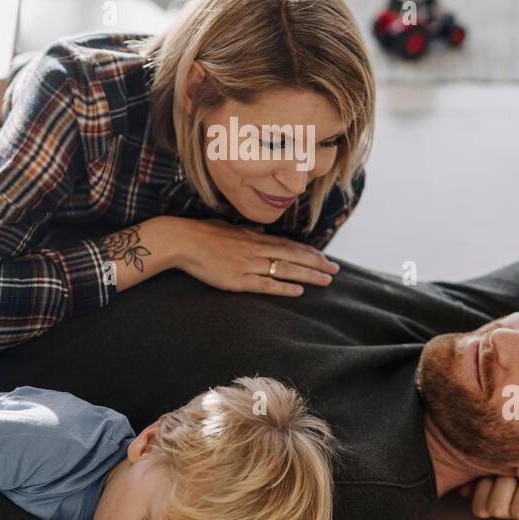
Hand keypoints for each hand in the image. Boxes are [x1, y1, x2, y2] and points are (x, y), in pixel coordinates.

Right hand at [177, 219, 339, 296]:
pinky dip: (284, 287)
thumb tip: (262, 230)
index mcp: (255, 237)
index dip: (309, 252)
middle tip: (336, 270)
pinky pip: (266, 284)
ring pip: (286, 269)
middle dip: (317, 264)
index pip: (290, 245)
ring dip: (309, 275)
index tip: (324, 258)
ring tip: (327, 281)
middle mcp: (257, 248)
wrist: (182, 241)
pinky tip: (300, 291)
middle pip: (294, 256)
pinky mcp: (239, 279)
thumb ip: (248, 231)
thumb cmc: (203, 234)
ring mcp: (249, 264)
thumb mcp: (229, 228)